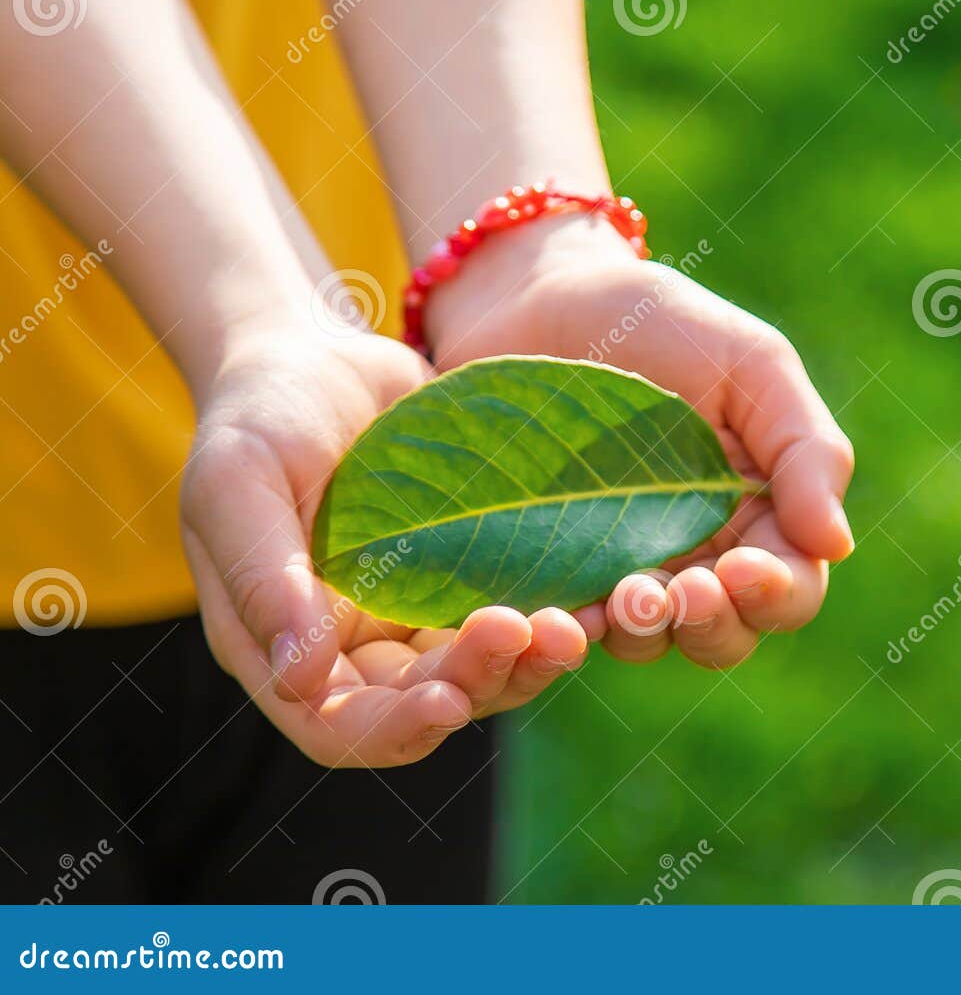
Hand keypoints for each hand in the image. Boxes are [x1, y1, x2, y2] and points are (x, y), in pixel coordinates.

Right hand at [179, 329, 587, 766]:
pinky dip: (554, 613)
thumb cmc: (259, 416)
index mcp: (283, 646)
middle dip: (480, 682)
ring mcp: (416, 616)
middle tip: (531, 633)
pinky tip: (597, 593)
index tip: (448, 701)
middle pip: (425, 704)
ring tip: (575, 623)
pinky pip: (517, 613)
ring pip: (483, 671)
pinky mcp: (470, 576)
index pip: (337, 726)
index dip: (393, 729)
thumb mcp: (238, 483)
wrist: (321, 356)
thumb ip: (260, 579)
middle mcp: (355, 647)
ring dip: (530, 660)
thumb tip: (297, 678)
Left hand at [425, 219, 855, 668]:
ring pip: (650, 642)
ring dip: (646, 632)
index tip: (745, 568)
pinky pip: (568, 624)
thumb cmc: (658, 321)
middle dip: (712, 624)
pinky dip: (573, 630)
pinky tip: (565, 611)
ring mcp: (619, 566)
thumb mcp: (751, 365)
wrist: (534, 295)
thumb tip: (838, 545)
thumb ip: (806, 450)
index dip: (776, 594)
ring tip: (628, 595)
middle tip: (686, 590)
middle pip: (724, 634)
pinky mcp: (549, 568)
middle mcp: (695, 554)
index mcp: (759, 513)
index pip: (790, 587)